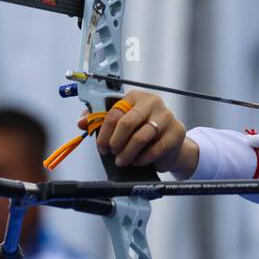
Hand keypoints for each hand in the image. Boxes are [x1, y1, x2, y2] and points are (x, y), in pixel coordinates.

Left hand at [83, 90, 197, 177]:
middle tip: (112, 152)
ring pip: (140, 138)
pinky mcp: (176, 133)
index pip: (114, 112)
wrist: (171, 142)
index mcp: (135, 96)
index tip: (101, 146)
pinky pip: (154, 150)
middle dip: (115, 142)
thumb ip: (101, 120)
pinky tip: (137, 161)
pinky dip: (142, 159)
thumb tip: (82, 122)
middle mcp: (152, 102)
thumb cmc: (144, 129)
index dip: (104, 132)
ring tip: (122, 161)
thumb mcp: (123, 121)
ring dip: (127, 153)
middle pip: (127, 123)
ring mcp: (166, 117)